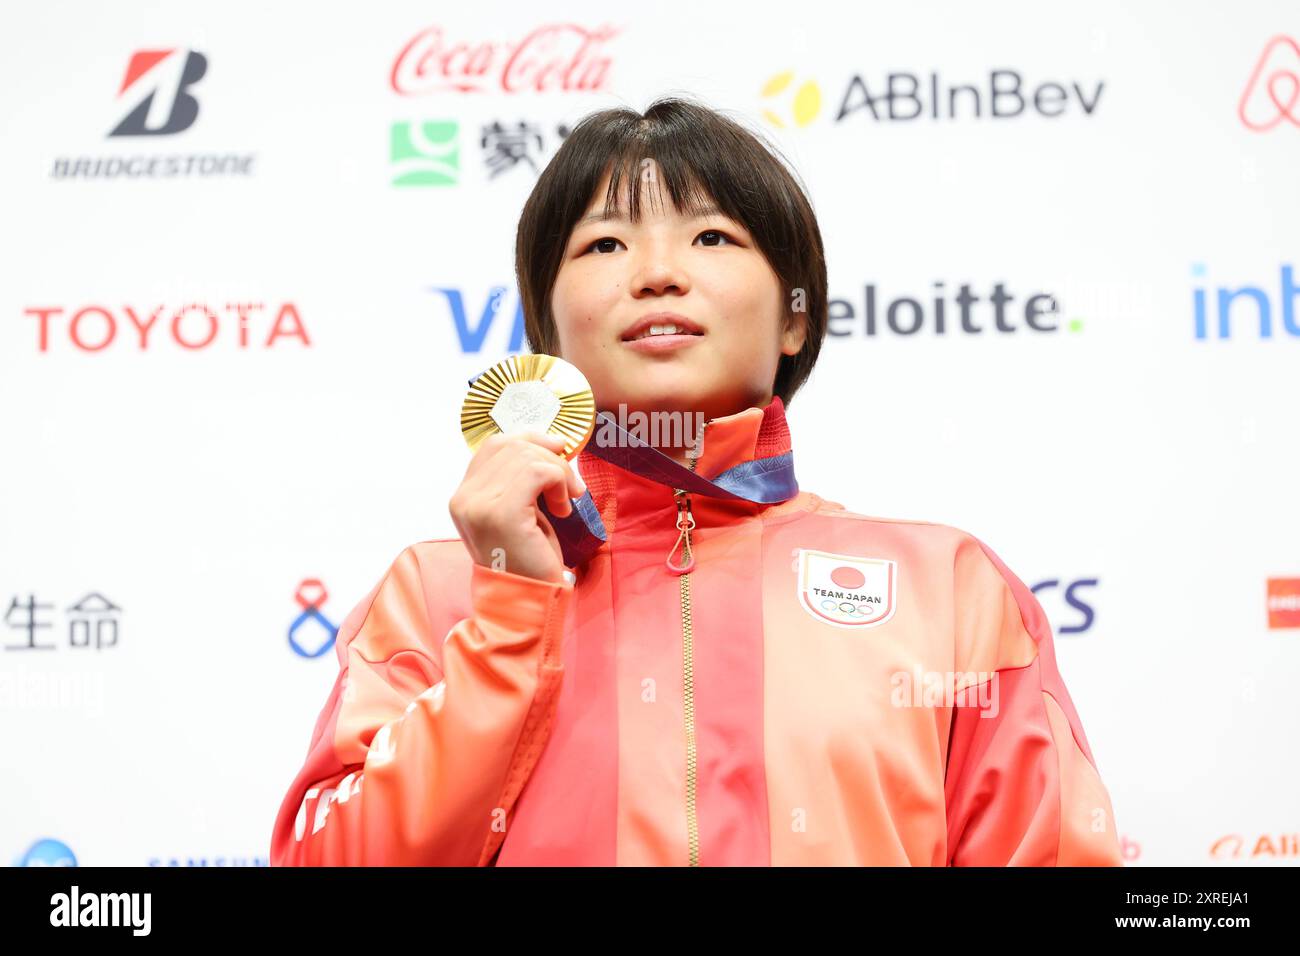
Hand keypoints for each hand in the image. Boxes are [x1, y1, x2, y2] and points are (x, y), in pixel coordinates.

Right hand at [448, 431, 585, 583]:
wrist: (526, 601)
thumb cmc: (529, 558)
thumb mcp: (521, 511)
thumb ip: (521, 479)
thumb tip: (553, 440)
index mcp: (463, 496)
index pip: (494, 445)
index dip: (530, 440)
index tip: (558, 453)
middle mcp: (464, 497)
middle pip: (511, 445)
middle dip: (549, 456)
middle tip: (569, 485)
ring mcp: (478, 504)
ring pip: (526, 455)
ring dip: (558, 472)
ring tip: (567, 500)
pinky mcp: (501, 513)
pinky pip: (538, 473)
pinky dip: (559, 483)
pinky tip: (562, 510)